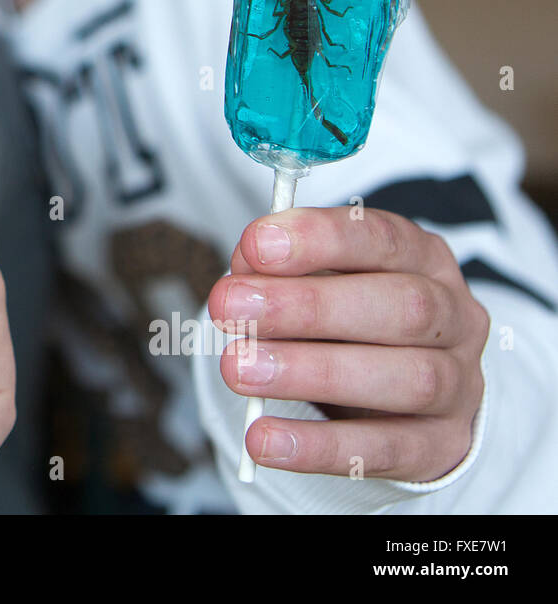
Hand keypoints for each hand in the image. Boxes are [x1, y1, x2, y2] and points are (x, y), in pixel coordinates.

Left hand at [208, 207, 488, 481]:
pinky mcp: (442, 447)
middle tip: (229, 308)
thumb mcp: (312, 280)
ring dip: (312, 373)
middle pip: (403, 307)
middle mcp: (455, 318)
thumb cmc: (341, 321)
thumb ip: (277, 268)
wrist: (399, 398)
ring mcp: (459, 386)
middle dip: (308, 306)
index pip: (382, 238)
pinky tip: (263, 439)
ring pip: (407, 379)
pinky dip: (319, 446)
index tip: (256, 245)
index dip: (321, 239)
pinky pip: (387, 451)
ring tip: (238, 369)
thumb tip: (247, 263)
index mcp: (423, 258)